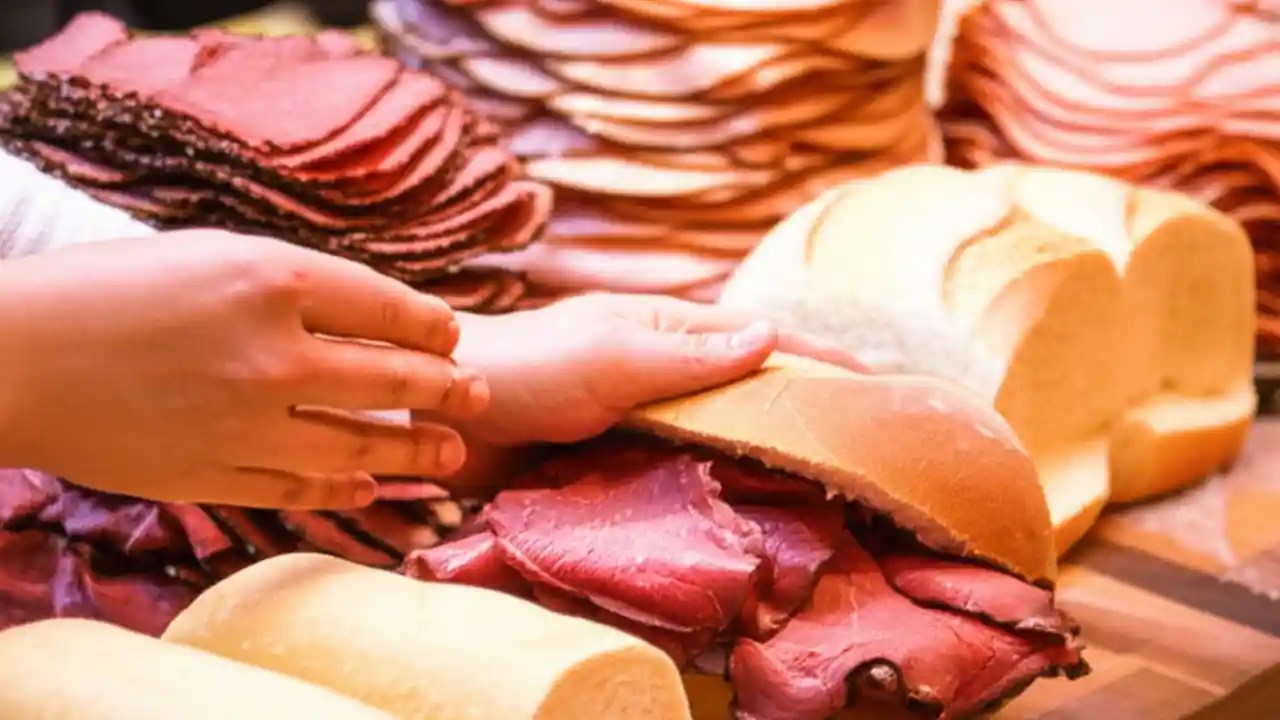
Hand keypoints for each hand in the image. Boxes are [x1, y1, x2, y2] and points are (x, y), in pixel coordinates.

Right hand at [0, 230, 487, 508]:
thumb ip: (296, 283)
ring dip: (416, 451)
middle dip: (450, 389)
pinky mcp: (215, 476)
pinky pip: (302, 490)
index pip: (389, 307)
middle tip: (481, 395)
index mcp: (273, 280)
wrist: (12, 358)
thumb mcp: (213, 254)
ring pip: (362, 445)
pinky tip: (370, 489)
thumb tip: (374, 313)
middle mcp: (272, 355)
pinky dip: (345, 491)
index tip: (452, 337)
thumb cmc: (110, 289)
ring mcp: (247, 424)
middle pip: (394, 379)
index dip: (434, 327)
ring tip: (453, 454)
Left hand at [446, 293, 868, 446]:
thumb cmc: (526, 369)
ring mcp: (641, 415)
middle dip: (807, 407)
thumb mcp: (613, 356)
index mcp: (667, 330)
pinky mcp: (616, 456)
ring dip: (767, 449)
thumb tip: (773, 336)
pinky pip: (680, 469)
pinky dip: (717, 483)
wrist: (444, 410)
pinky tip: (744, 509)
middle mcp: (662, 370)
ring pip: (720, 431)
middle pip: (750, 387)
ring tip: (827, 483)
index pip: (763, 341)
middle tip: (869, 445)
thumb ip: (689, 354)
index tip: (884, 383)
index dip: (823, 360)